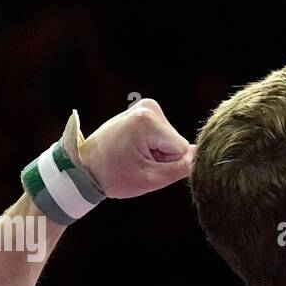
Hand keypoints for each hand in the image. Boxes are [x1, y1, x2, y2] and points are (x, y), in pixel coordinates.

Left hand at [80, 98, 194, 198]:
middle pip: (177, 143)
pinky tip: (133, 148)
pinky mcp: (144, 111)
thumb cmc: (113, 175)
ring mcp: (146, 107)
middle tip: (136, 162)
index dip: (168, 165)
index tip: (144, 167)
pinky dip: (152, 146)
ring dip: (157, 153)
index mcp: (148, 122)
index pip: (182, 150)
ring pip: (171, 140)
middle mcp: (148, 108)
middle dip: (162, 158)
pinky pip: (163, 135)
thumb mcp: (151, 179)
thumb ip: (181, 168)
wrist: (85, 166)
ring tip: (133, 156)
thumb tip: (201, 155)